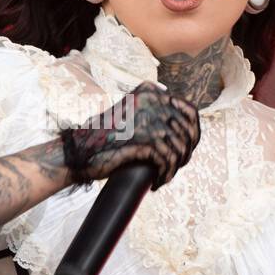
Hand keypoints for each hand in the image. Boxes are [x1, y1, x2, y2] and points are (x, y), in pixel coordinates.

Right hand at [59, 81, 200, 190]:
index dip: (194, 134)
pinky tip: (156, 182)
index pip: (190, 111)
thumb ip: (157, 114)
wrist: (80, 150)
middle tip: (173, 167)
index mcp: (150, 92)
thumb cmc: (108, 138)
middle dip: (184, 153)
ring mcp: (146, 118)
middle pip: (188, 131)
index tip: (186, 151)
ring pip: (179, 147)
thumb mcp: (134, 117)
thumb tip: (190, 130)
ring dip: (174, 168)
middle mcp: (150, 100)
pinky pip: (166, 159)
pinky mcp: (140, 138)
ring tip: (163, 176)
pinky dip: (165, 174)